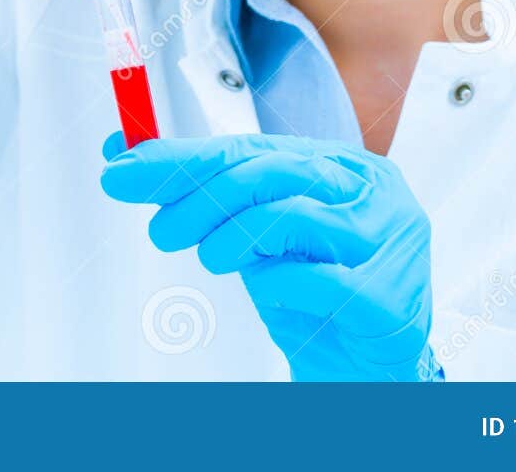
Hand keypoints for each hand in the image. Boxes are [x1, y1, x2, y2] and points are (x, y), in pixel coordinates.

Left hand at [101, 132, 438, 380]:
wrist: (367, 369)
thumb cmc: (315, 294)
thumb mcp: (257, 236)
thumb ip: (206, 196)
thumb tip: (125, 158)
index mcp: (342, 165)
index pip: (251, 147)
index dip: (183, 157)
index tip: (125, 170)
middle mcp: (373, 191)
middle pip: (272, 171)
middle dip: (201, 197)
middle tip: (161, 230)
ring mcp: (390, 241)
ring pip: (292, 215)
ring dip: (234, 238)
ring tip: (214, 260)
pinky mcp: (389, 298)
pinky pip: (315, 280)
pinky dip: (276, 285)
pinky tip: (271, 293)